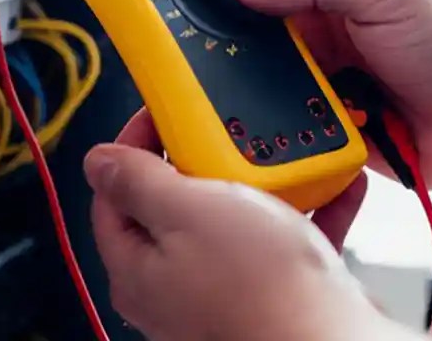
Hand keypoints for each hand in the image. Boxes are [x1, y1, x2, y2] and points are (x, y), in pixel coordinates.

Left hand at [85, 112, 408, 340]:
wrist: (328, 340)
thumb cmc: (258, 287)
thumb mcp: (188, 209)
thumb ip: (138, 181)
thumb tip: (98, 160)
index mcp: (137, 267)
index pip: (115, 193)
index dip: (136, 144)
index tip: (167, 112)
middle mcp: (173, 285)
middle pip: (175, 204)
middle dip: (207, 161)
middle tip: (231, 133)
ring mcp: (223, 291)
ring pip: (234, 219)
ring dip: (265, 183)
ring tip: (288, 156)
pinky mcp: (271, 295)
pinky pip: (285, 239)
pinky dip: (307, 210)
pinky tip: (333, 185)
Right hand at [233, 0, 431, 191]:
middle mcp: (325, 14)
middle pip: (248, 18)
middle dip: (229, 32)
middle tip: (208, 46)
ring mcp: (325, 65)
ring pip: (258, 70)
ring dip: (255, 81)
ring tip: (256, 85)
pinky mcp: (327, 112)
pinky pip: (281, 116)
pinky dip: (276, 121)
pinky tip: (281, 122)